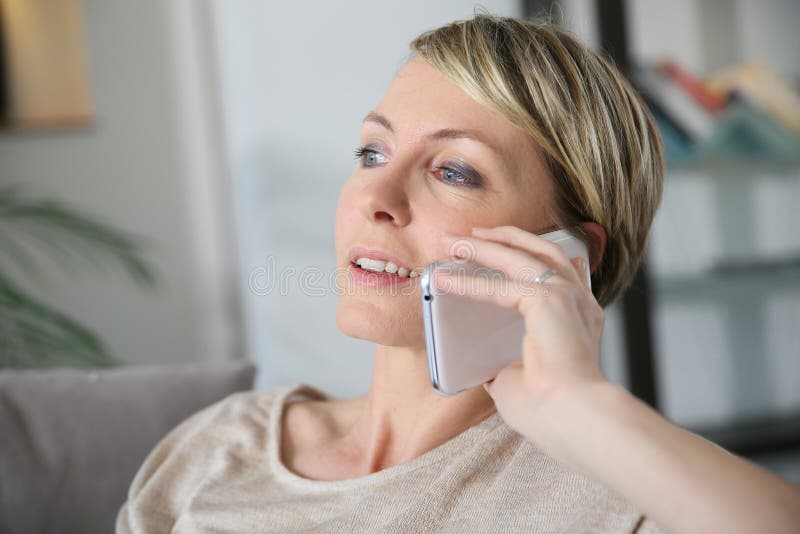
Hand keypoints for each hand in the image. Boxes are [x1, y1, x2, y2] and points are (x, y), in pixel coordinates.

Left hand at [437, 225, 608, 454]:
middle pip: (540, 251)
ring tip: (454, 241)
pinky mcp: (549, 299)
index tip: (499, 249)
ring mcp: (568, 296)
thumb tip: (487, 365)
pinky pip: (501, 283)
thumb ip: (506, 363)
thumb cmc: (551, 412)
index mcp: (579, 319)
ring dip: (486, 245)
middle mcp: (579, 302)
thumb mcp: (520, 379)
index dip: (524, 258)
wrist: (571, 419)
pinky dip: (470, 281)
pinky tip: (444, 279)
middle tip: (471, 234)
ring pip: (523, 254)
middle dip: (503, 238)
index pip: (554, 274)